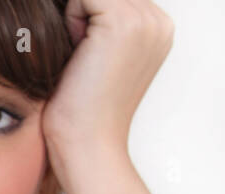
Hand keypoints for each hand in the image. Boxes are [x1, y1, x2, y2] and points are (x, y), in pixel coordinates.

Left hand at [41, 0, 173, 161]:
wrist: (87, 143)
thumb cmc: (82, 112)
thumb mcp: (97, 59)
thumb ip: (98, 29)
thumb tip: (73, 6)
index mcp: (157, 30)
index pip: (112, 0)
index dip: (88, 21)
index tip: (85, 56)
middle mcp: (158, 21)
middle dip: (83, 18)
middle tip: (81, 59)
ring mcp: (145, 19)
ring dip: (76, 20)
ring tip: (81, 58)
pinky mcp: (122, 22)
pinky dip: (69, 21)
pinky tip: (77, 54)